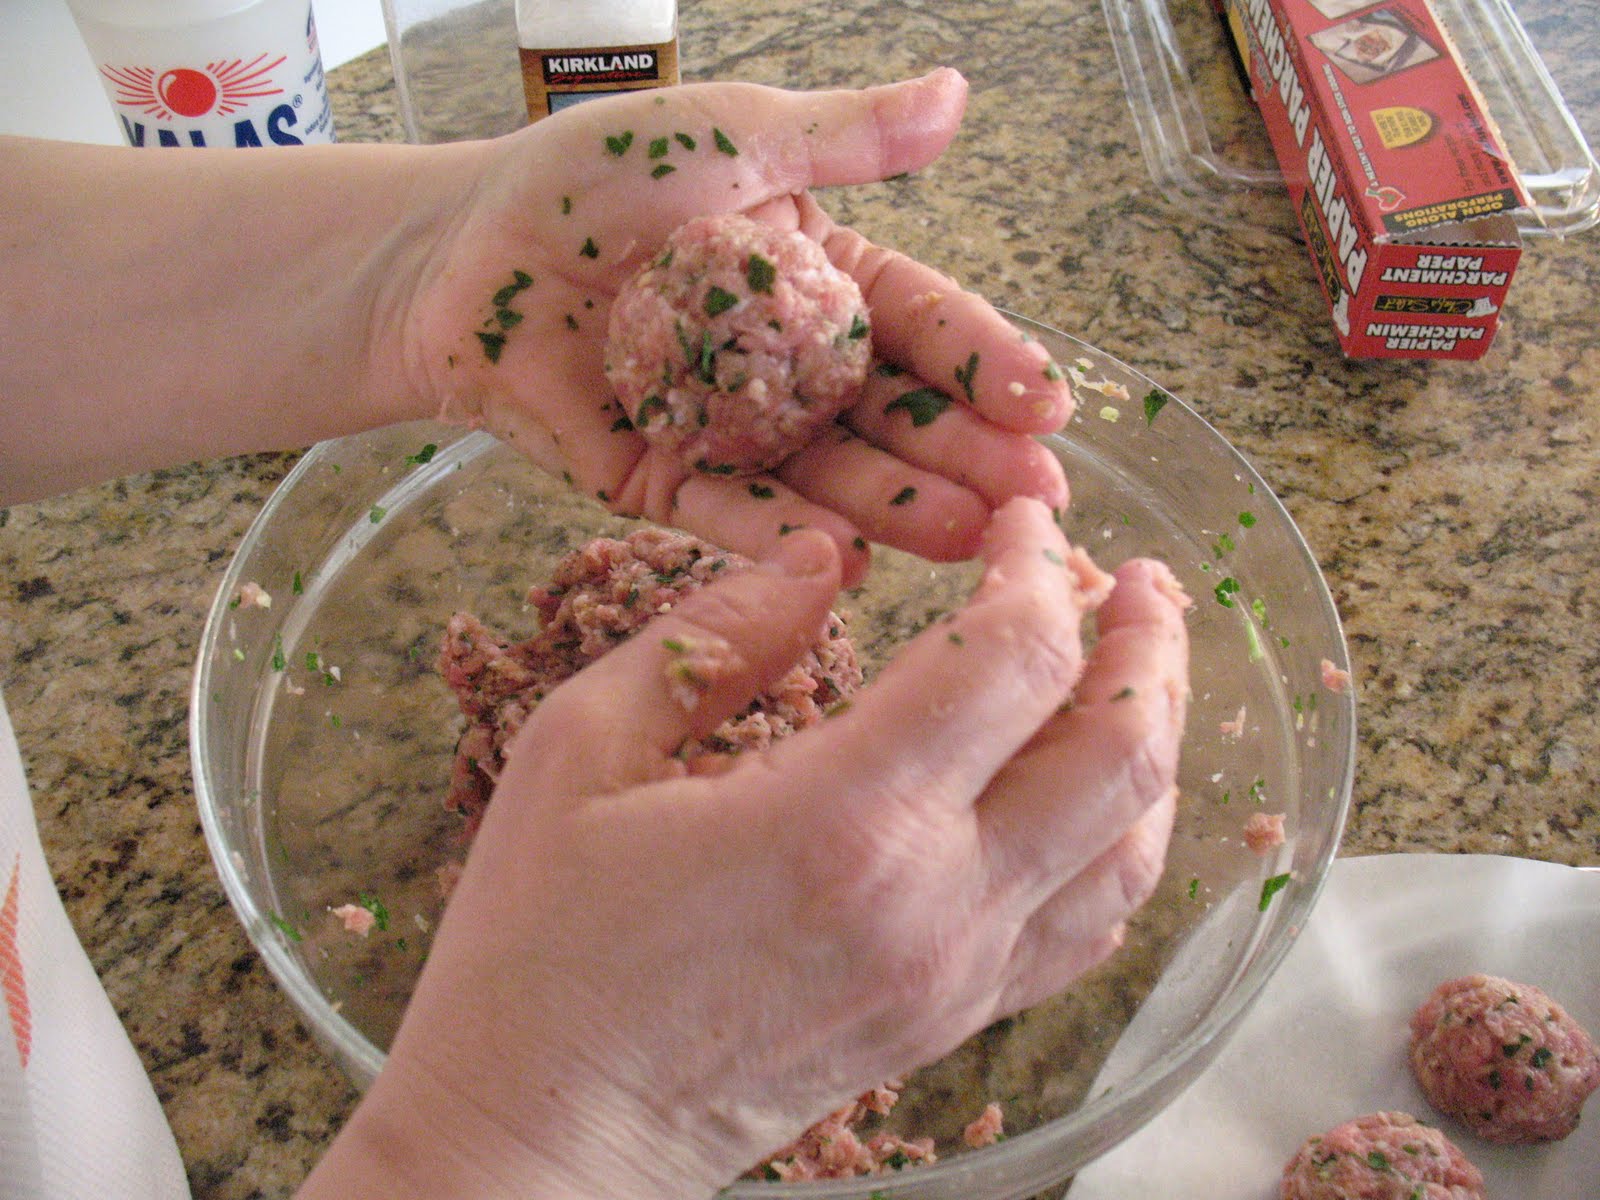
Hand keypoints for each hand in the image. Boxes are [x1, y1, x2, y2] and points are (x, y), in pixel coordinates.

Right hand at [302, 499, 1188, 1199]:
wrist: (547, 1129)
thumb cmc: (541, 943)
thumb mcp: (578, 749)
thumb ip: (712, 635)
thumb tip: (817, 560)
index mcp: (840, 816)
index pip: (1014, 656)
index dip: (1038, 563)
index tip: (1019, 521)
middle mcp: (934, 899)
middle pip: (1120, 747)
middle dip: (1149, 639)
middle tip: (1135, 577)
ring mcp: (960, 974)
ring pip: (1135, 845)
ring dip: (1155, 736)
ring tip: (1137, 666)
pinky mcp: (956, 1021)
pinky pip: (1091, 928)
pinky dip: (1125, 841)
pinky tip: (1098, 791)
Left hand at [396, 71, 1071, 585]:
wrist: (457, 250)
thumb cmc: (588, 179)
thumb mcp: (729, 136)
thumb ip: (844, 136)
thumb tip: (958, 93)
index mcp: (817, 280)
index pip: (919, 323)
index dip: (983, 361)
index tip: (1048, 403)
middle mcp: (787, 365)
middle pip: (890, 417)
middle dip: (966, 456)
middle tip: (1034, 499)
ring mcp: (731, 432)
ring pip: (826, 476)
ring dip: (896, 508)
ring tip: (964, 539)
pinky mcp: (665, 484)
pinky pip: (727, 512)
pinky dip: (778, 537)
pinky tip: (839, 559)